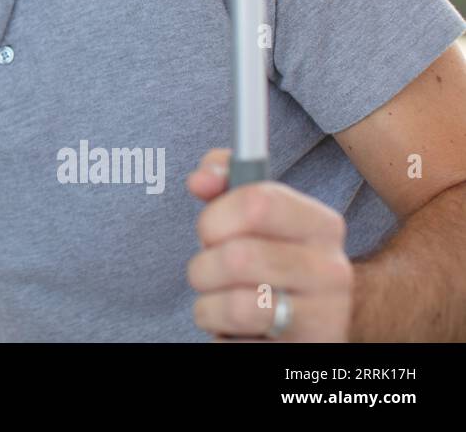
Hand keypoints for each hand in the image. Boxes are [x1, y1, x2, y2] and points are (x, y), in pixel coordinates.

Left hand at [186, 148, 353, 341]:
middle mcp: (332, 270)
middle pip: (239, 257)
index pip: (259, 202)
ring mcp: (325, 318)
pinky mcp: (305, 353)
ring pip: (237, 307)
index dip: (216, 216)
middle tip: (209, 273)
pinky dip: (222, 337)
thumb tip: (200, 180)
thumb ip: (224, 180)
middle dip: (203, 267)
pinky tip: (238, 331)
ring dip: (208, 307)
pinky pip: (236, 345)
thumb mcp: (253, 215)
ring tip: (220, 303)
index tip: (209, 231)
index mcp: (321, 225)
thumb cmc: (269, 257)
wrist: (314, 321)